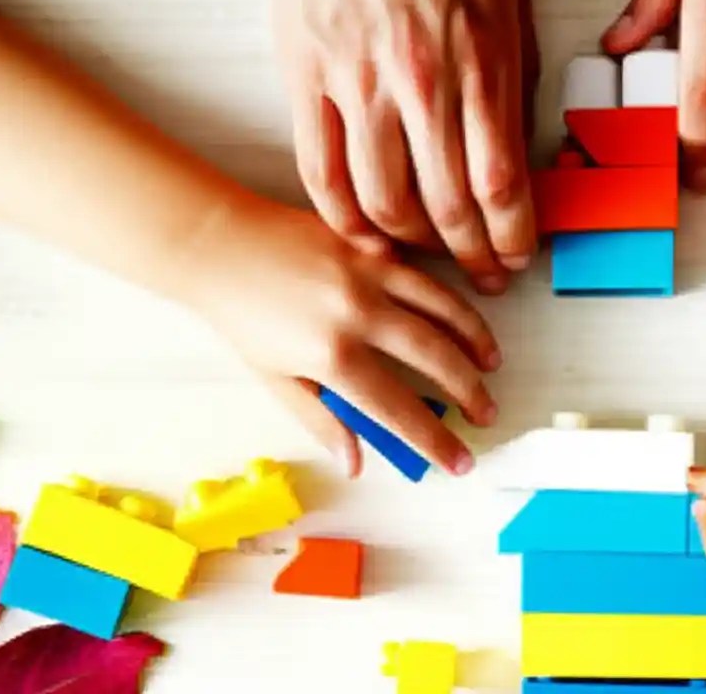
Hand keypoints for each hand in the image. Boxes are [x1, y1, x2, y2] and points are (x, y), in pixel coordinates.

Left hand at [180, 196, 500, 478]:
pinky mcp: (370, 245)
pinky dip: (446, 296)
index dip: (434, 440)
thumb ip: (321, 420)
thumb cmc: (240, 316)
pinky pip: (422, 273)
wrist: (215, 243)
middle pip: (435, 356)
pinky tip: (460, 316)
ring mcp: (368, 273)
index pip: (398, 409)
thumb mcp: (275, 379)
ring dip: (473, 337)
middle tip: (486, 412)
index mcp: (331, 355)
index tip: (460, 461)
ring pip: (442, 307)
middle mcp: (357, 312)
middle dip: (469, 389)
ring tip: (490, 362)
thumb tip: (357, 462)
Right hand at [273, 0, 540, 294]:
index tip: (517, 258)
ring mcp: (356, 83)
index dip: (511, 237)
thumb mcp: (508, 7)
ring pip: (382, 201)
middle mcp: (419, 83)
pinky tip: (365, 235)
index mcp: (478, 63)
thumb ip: (512, 85)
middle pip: (446, 207)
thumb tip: (518, 158)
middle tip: (485, 273)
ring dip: (411, 246)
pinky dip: (343, 219)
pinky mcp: (306, 77)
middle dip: (472, 255)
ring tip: (430, 257)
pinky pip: (320, 172)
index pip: (499, 183)